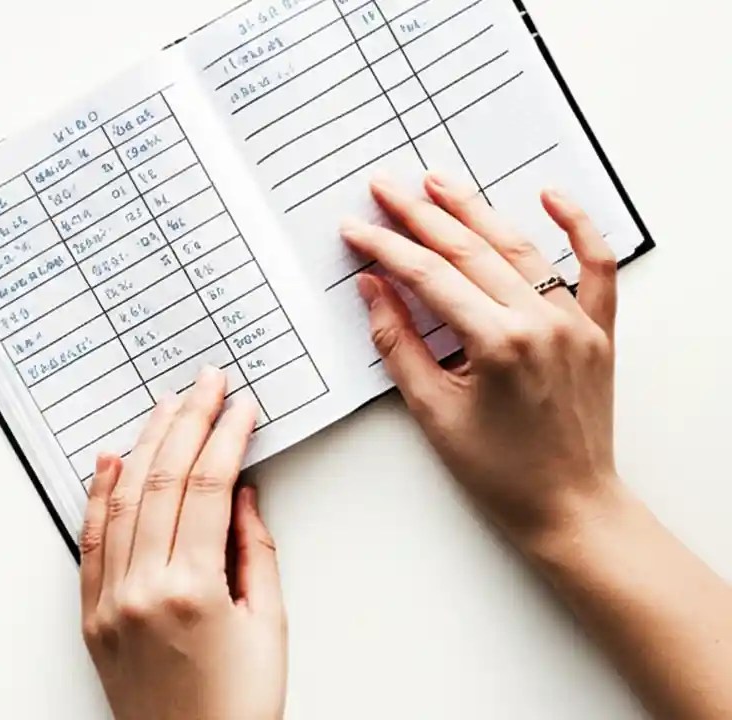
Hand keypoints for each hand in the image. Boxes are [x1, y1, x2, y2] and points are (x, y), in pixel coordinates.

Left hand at [79, 368, 286, 719]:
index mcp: (193, 589)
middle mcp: (143, 588)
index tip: (240, 407)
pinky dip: (99, 495)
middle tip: (205, 384)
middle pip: (162, 480)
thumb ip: (254, 552)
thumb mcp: (269, 627)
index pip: (206, 486)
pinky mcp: (91, 614)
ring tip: (166, 406)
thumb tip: (241, 495)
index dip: (226, 437)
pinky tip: (110, 460)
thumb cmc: (237, 707)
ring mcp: (110, 600)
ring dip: (145, 445)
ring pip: (122, 501)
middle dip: (188, 422)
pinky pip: (89, 540)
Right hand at [342, 172, 621, 545]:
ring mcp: (574, 321)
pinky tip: (551, 196)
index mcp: (497, 343)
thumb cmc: (500, 472)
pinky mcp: (598, 330)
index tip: (356, 229)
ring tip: (438, 181)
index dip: (386, 248)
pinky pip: (595, 266)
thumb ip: (399, 343)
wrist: (568, 506)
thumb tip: (373, 288)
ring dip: (475, 210)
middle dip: (420, 215)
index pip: (429, 275)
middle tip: (385, 187)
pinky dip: (577, 227)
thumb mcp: (432, 411)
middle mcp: (540, 322)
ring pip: (519, 248)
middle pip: (469, 250)